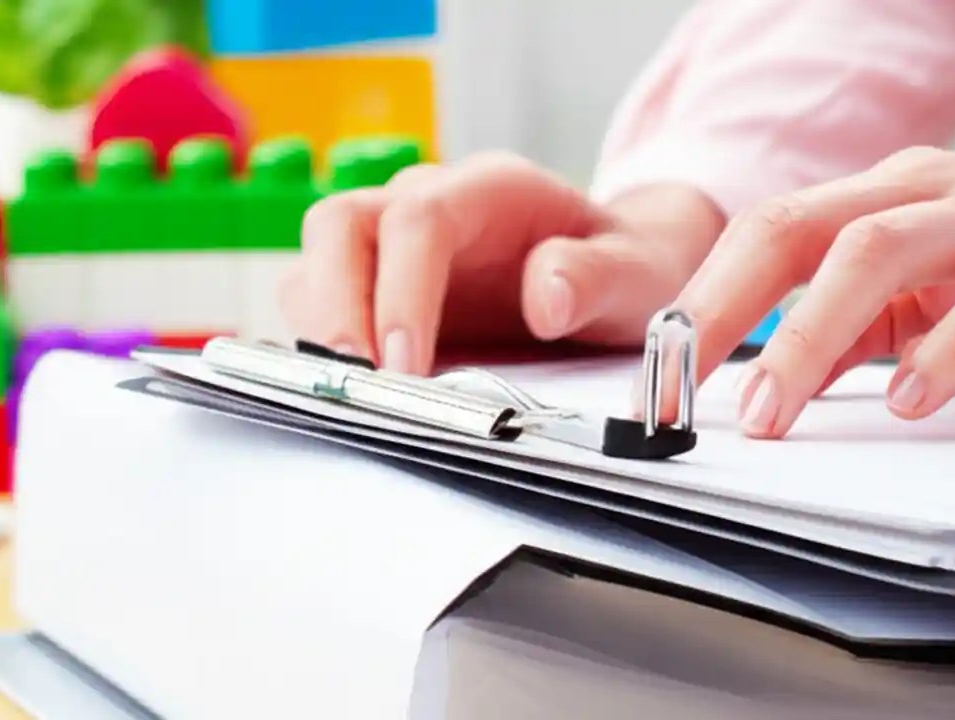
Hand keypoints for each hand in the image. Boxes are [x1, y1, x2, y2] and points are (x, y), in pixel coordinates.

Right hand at [279, 152, 724, 373]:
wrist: (609, 268)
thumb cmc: (620, 266)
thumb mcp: (637, 272)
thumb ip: (597, 276)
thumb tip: (546, 296)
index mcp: (488, 190)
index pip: (418, 220)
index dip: (400, 292)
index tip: (404, 364)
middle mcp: (425, 203)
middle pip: (339, 225)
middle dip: (333, 304)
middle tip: (354, 378)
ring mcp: (391, 243)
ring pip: (317, 261)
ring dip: (319, 326)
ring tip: (350, 392)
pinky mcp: (374, 286)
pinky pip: (319, 301)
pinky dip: (321, 344)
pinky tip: (354, 388)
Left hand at [672, 147, 954, 437]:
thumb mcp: (924, 293)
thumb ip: (854, 330)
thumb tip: (776, 381)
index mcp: (881, 198)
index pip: (761, 235)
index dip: (699, 304)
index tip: (657, 379)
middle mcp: (923, 191)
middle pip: (790, 230)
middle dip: (719, 310)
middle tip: (677, 389)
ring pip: (875, 250)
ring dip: (805, 336)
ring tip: (766, 410)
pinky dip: (944, 349)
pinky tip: (906, 399)